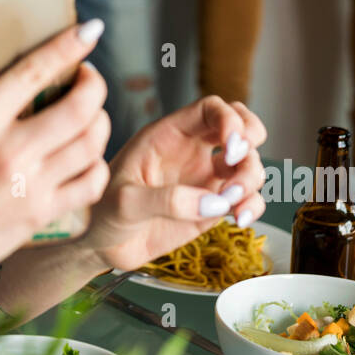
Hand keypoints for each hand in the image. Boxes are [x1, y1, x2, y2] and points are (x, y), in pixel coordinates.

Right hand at [0, 14, 111, 302]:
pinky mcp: (40, 216)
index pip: (36, 71)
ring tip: (88, 113)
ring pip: (91, 144)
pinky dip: (96, 165)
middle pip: (80, 108)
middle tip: (86, 76)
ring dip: (99, 121)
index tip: (90, 30)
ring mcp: (29, 188)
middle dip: (94, 84)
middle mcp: (9, 153)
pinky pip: (90, 184)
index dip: (70, 45)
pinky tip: (84, 156)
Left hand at [74, 96, 267, 272]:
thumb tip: (213, 202)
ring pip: (248, 163)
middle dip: (250, 140)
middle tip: (236, 163)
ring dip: (251, 179)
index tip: (231, 143)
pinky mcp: (213, 207)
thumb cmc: (102, 213)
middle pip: (240, 126)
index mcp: (167, 136)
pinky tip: (240, 219)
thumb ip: (164, 200)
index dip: (229, 118)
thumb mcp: (124, 201)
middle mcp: (192, 151)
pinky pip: (247, 199)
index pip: (209, 109)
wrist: (101, 246)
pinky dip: (253, 206)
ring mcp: (205, 179)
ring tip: (232, 204)